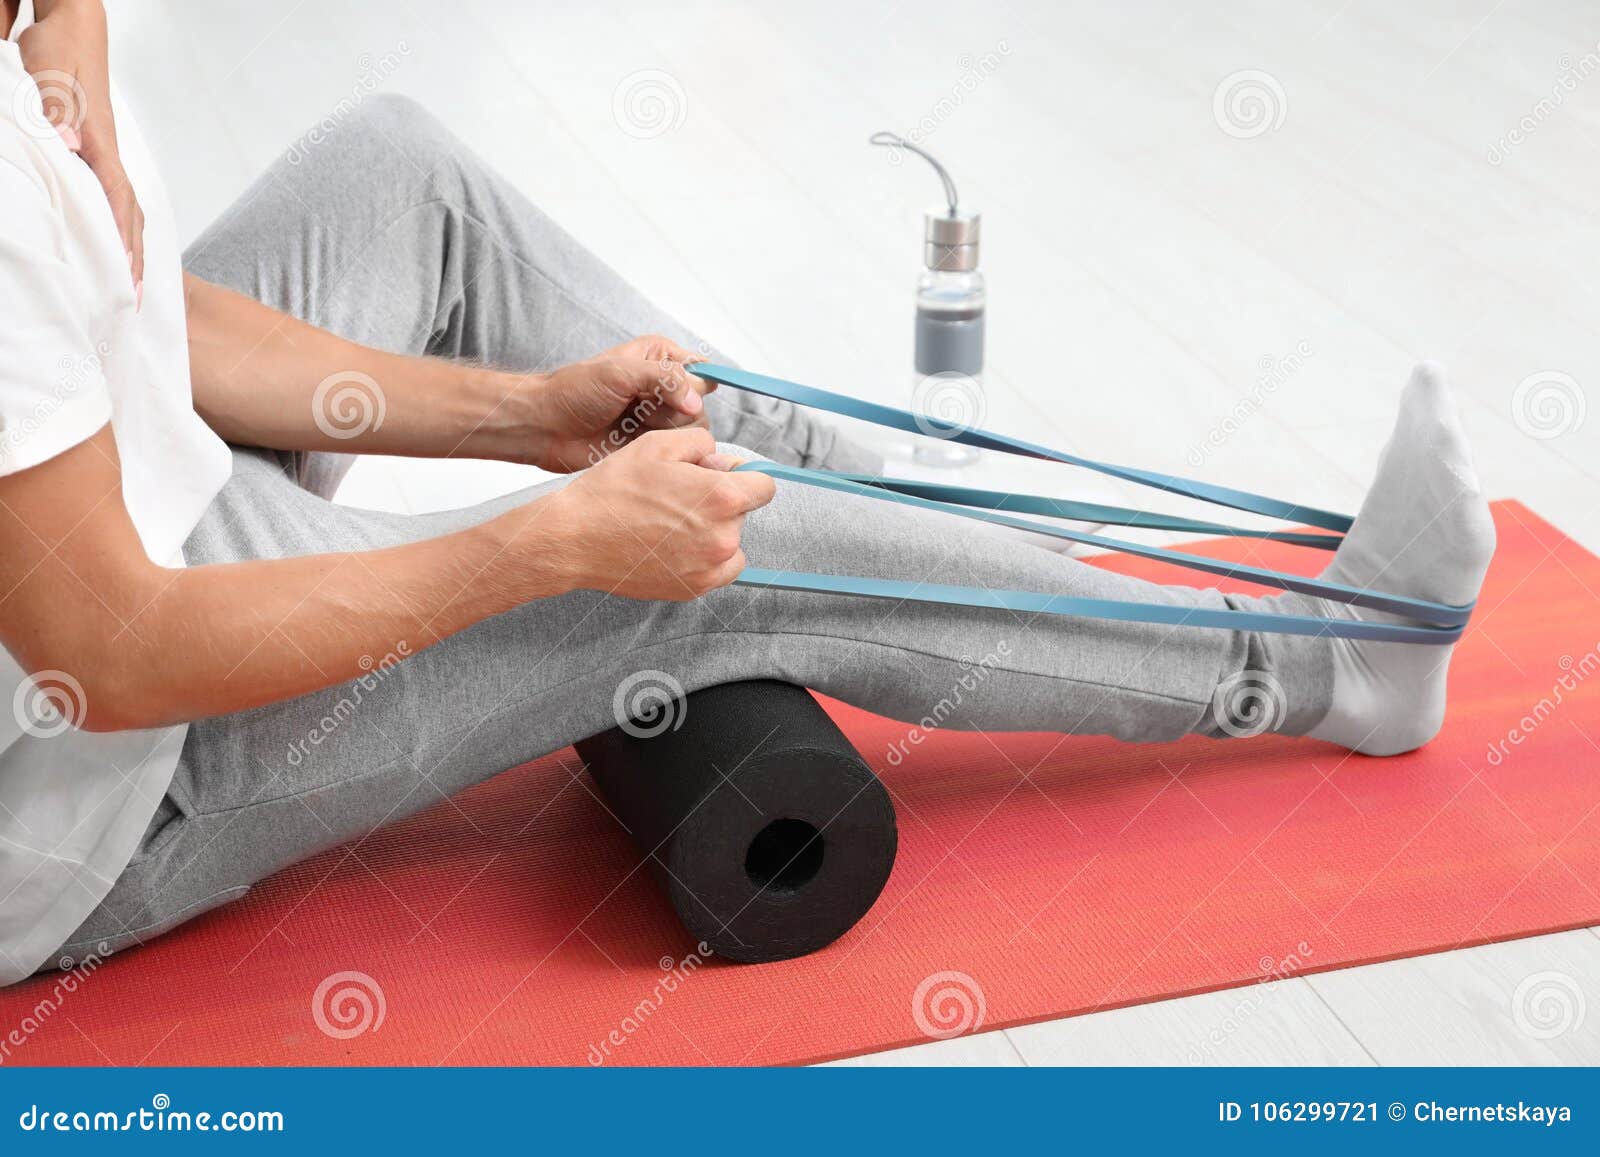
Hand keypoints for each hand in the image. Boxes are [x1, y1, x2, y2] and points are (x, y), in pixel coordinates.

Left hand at [17, 0, 142, 294]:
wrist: (73, 27)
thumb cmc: (59, 52)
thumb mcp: (52, 78)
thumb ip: (61, 111)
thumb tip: (72, 144)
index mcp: (98, 144)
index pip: (116, 201)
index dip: (121, 241)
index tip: (125, 278)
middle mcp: (108, 155)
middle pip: (131, 216)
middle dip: (135, 258)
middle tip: (133, 299)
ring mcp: (106, 155)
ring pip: (127, 209)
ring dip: (132, 247)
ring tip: (132, 282)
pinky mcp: (98, 152)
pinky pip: (116, 199)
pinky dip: (121, 226)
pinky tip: (118, 241)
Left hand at [513, 334, 716, 471]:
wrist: (546, 427)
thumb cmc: (574, 392)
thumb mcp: (620, 372)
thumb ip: (665, 379)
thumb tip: (696, 402)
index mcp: (659, 358)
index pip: (702, 370)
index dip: (694, 385)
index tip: (676, 395)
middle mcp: (665, 386)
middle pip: (701, 404)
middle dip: (674, 410)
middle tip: (640, 409)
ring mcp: (659, 417)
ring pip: (693, 430)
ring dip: (665, 431)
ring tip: (631, 427)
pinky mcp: (652, 444)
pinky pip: (677, 450)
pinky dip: (662, 450)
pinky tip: (633, 443)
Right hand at [543, 427, 775, 599]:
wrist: (577, 538)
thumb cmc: (613, 491)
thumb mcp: (658, 445)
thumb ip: (703, 445)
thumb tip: (724, 461)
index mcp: (722, 498)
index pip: (764, 486)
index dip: (743, 478)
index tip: (722, 479)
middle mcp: (724, 537)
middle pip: (743, 514)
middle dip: (720, 503)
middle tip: (678, 499)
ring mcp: (710, 568)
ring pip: (731, 543)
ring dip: (713, 532)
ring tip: (671, 524)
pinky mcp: (693, 589)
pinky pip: (717, 570)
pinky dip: (703, 559)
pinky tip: (672, 546)